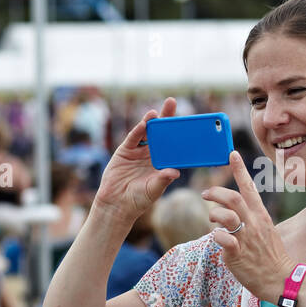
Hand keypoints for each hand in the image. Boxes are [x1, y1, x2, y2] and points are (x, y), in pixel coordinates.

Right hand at [91, 98, 180, 225]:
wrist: (117, 204)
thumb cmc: (139, 199)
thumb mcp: (154, 190)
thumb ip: (163, 180)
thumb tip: (175, 172)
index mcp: (163, 162)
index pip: (173, 144)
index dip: (180, 133)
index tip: (189, 122)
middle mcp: (152, 153)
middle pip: (161, 132)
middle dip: (166, 118)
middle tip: (172, 102)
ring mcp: (138, 151)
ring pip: (146, 132)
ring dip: (151, 120)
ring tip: (157, 110)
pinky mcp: (125, 151)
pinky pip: (133, 138)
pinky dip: (138, 130)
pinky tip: (144, 122)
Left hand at [202, 151, 294, 300]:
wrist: (279, 278)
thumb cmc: (270, 256)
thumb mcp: (265, 230)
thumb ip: (250, 218)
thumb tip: (231, 212)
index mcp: (261, 215)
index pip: (249, 187)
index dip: (240, 169)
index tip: (232, 153)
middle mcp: (254, 223)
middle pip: (233, 198)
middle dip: (216, 192)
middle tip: (205, 193)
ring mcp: (247, 238)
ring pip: (226, 216)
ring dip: (214, 214)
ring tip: (211, 220)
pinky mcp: (238, 254)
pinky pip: (222, 239)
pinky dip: (215, 236)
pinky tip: (216, 239)